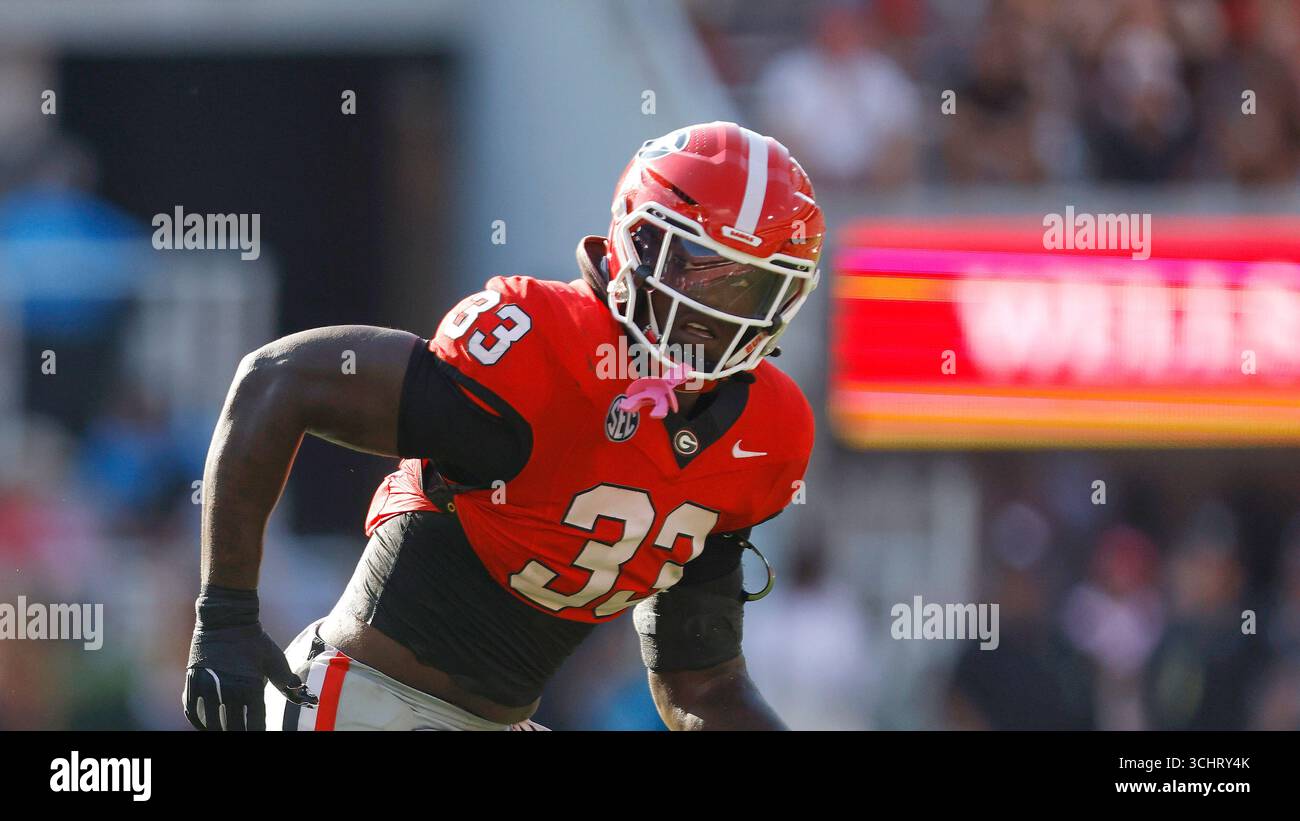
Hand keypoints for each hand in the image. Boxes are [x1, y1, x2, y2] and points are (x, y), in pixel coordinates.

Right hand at [182, 585, 316, 730]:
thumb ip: (287, 682)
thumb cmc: (254, 641)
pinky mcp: (191, 684)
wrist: (226, 620)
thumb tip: (308, 698)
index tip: (263, 732)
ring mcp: (206, 688)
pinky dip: (202, 722)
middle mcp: (226, 690)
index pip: (255, 722)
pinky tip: (211, 725)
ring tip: (231, 728)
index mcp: (249, 686)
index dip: (259, 730)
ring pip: (212, 724)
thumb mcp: (274, 660)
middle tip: (246, 730)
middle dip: (240, 731)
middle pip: (232, 727)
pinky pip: (193, 714)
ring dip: (221, 729)